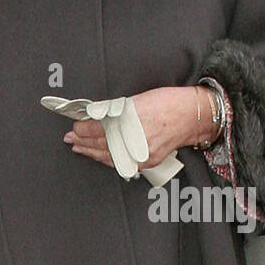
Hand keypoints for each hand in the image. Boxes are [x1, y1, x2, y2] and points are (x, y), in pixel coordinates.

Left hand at [63, 87, 198, 169]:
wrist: (193, 116)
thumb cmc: (168, 103)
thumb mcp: (137, 100)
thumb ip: (116, 111)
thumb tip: (95, 116)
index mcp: (132, 120)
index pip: (99, 128)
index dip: (84, 128)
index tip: (75, 126)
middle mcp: (136, 138)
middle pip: (102, 142)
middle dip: (83, 140)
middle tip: (70, 138)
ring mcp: (142, 152)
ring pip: (110, 155)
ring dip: (91, 152)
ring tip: (78, 147)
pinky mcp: (148, 160)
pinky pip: (122, 163)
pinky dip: (108, 160)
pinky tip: (98, 156)